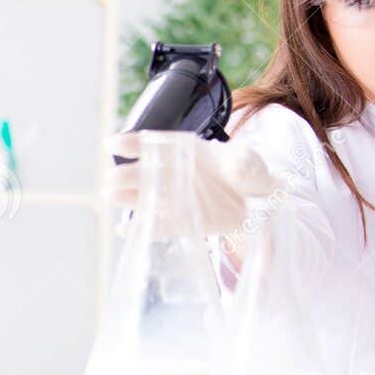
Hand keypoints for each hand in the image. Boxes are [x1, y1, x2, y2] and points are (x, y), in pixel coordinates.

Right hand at [103, 131, 278, 237]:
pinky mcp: (181, 221)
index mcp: (186, 150)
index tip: (113, 144)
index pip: (153, 143)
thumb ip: (244, 162)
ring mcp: (175, 198)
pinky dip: (143, 230)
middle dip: (124, 175)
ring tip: (112, 196)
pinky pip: (158, 226)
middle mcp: (173, 173)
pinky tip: (127, 232)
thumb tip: (237, 164)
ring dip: (125, 198)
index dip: (132, 142)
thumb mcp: (251, 161)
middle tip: (112, 180)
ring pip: (142, 197)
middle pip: (141, 172)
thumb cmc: (251, 172)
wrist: (262, 202)